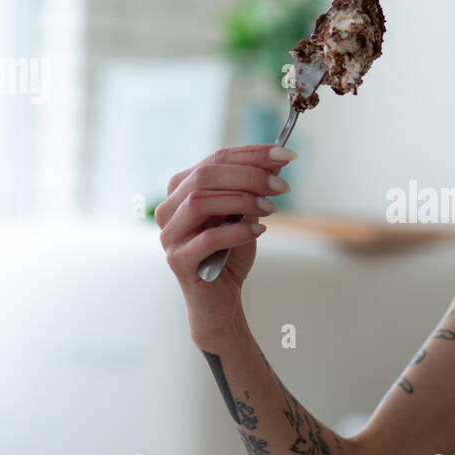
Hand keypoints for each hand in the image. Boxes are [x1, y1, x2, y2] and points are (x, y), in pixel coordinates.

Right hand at [154, 144, 292, 347]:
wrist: (221, 300)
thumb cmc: (230, 254)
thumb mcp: (246, 215)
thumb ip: (254, 189)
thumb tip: (277, 161)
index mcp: (182, 189)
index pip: (216, 159)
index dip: (252, 154)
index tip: (286, 155)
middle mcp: (169, 208)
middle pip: (205, 175)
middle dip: (249, 175)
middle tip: (281, 186)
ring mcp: (169, 234)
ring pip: (200, 201)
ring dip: (242, 200)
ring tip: (271, 209)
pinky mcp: (177, 260)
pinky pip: (207, 238)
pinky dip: (237, 231)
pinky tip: (259, 231)